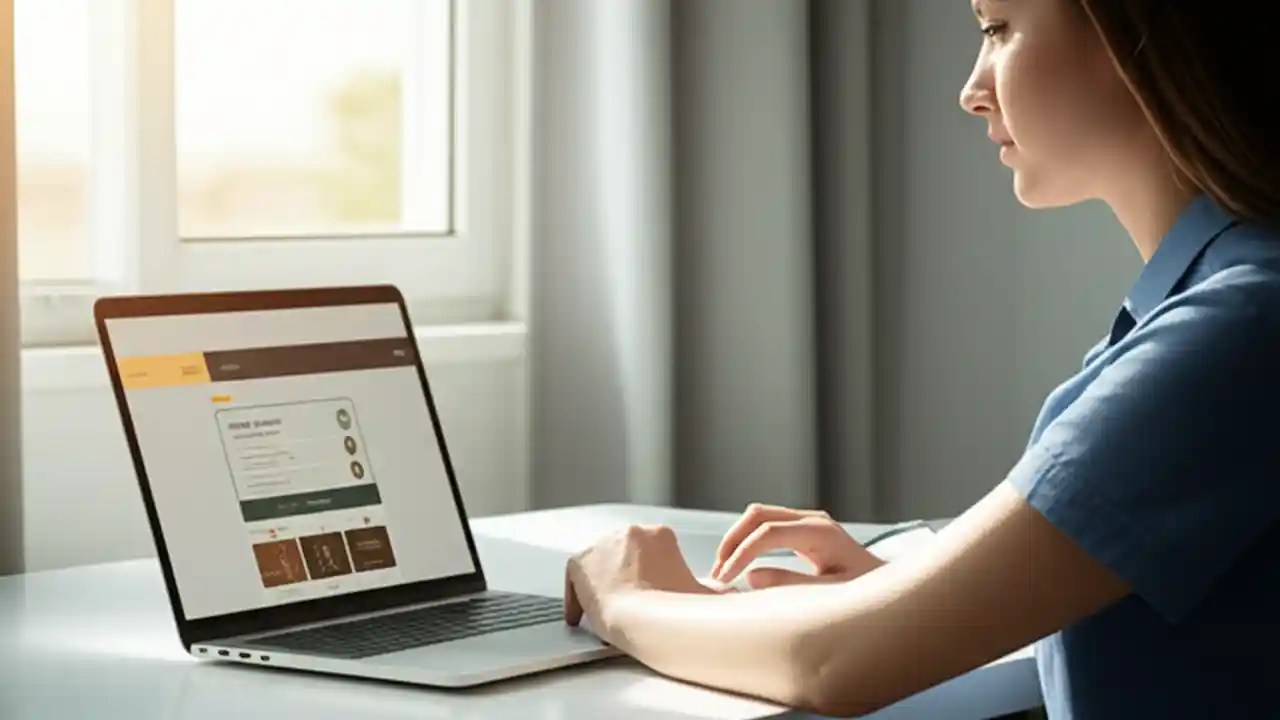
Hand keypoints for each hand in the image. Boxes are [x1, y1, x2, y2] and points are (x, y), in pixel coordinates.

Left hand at [564, 524, 719, 641]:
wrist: (643, 620)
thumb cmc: (674, 610)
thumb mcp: (707, 595)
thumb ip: (719, 589)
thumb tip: (735, 593)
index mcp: (660, 535)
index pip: (651, 550)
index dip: (649, 574)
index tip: (649, 592)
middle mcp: (628, 532)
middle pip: (623, 554)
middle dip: (625, 576)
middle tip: (627, 602)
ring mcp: (601, 545)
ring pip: (599, 564)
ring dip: (601, 583)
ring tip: (606, 608)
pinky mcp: (579, 562)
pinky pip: (575, 576)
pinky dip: (576, 596)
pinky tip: (581, 614)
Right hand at [711, 503, 884, 588]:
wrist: (892, 592)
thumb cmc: (867, 595)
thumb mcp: (831, 594)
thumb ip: (792, 584)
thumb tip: (751, 576)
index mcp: (821, 533)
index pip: (769, 532)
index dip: (742, 553)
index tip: (725, 579)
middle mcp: (813, 520)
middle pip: (758, 514)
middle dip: (732, 540)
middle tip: (716, 572)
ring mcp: (809, 522)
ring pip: (759, 516)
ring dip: (737, 539)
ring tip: (723, 570)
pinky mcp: (804, 531)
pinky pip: (767, 526)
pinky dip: (748, 541)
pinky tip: (740, 564)